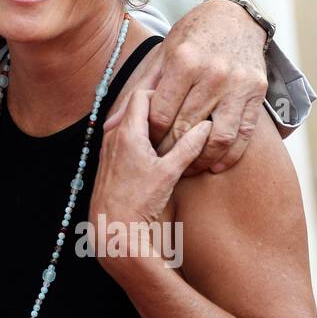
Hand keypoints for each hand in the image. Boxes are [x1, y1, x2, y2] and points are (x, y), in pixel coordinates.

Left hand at [90, 88, 211, 229]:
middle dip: (159, 103)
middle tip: (181, 103)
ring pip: (130, 120)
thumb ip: (188, 147)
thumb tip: (207, 126)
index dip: (162, 90)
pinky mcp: (109, 157)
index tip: (182, 93)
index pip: (142, 94)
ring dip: (150, 119)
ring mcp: (109, 145)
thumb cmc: (137, 202)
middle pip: (136, 105)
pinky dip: (142, 132)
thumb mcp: (169, 173)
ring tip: (173, 123)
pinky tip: (158, 143)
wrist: (111, 227)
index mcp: (126, 132)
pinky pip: (125, 134)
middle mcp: (113, 134)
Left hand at [109, 0, 267, 174]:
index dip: (151, 134)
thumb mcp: (161, 57)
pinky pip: (243, 134)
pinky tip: (214, 164)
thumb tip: (109, 124)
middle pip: (185, 127)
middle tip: (162, 160)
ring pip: (217, 137)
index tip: (147, 143)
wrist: (235, 20)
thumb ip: (139, 91)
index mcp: (183, 62)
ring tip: (189, 167)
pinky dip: (229, 155)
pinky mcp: (256, 94)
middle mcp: (212, 74)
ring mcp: (237, 85)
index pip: (161, 113)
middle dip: (170, 149)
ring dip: (201, 159)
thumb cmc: (191, 38)